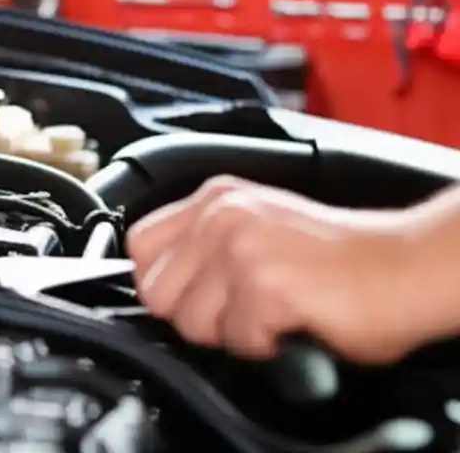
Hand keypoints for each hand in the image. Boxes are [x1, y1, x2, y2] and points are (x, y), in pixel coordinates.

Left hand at [126, 176, 432, 363]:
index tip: (196, 293)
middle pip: (155, 293)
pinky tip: (294, 320)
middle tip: (242, 308)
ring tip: (273, 311)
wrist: (405, 267)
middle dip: (194, 316)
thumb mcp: (254, 229)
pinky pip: (236, 341)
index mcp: (214, 199)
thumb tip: (157, 283)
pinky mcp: (264, 284)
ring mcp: (240, 248)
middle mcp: (220, 216)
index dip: (163, 282)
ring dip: (233, 333)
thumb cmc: (339, 258)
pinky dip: (266, 345)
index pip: (137, 246)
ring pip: (190, 324)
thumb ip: (202, 247)